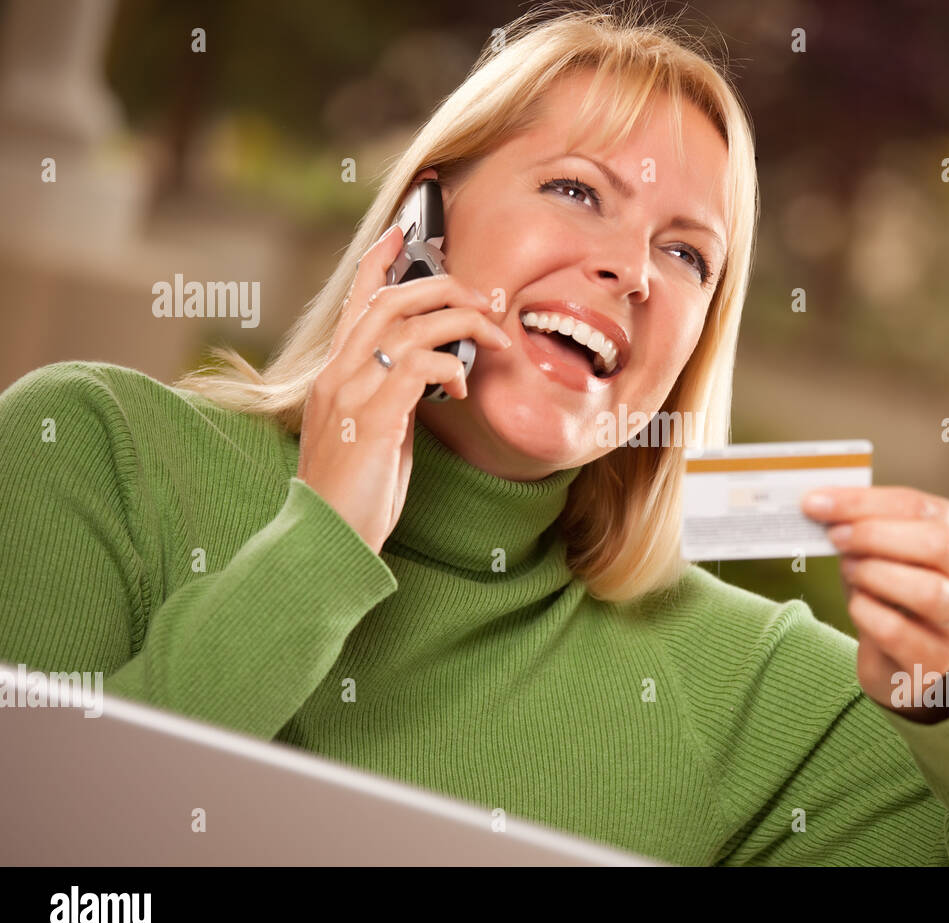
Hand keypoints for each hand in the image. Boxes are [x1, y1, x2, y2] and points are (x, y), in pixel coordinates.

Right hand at [296, 223, 511, 554]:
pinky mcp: (373, 417)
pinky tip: (465, 388)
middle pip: (390, 300)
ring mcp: (352, 393)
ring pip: (408, 324)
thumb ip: (393, 396)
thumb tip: (432, 375)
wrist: (327, 539)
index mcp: (335, 375)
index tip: (404, 230)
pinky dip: (452, 366)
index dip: (379, 260)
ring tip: (495, 338)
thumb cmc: (355, 491)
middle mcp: (337, 374)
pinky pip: (419, 365)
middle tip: (483, 300)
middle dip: (444, 288)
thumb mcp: (375, 433)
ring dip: (462, 322)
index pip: (355, 301)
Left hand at [801, 486, 948, 721]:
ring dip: (877, 575)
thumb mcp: (874, 548)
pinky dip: (867, 614)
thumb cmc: (885, 590)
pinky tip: (857, 607)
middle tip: (835, 538)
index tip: (815, 502)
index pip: (920, 507)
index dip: (864, 502)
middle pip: (938, 544)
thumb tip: (818, 501)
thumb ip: (857, 522)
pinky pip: (900, 632)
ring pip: (931, 591)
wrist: (891, 654)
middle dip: (876, 536)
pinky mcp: (938, 660)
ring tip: (850, 571)